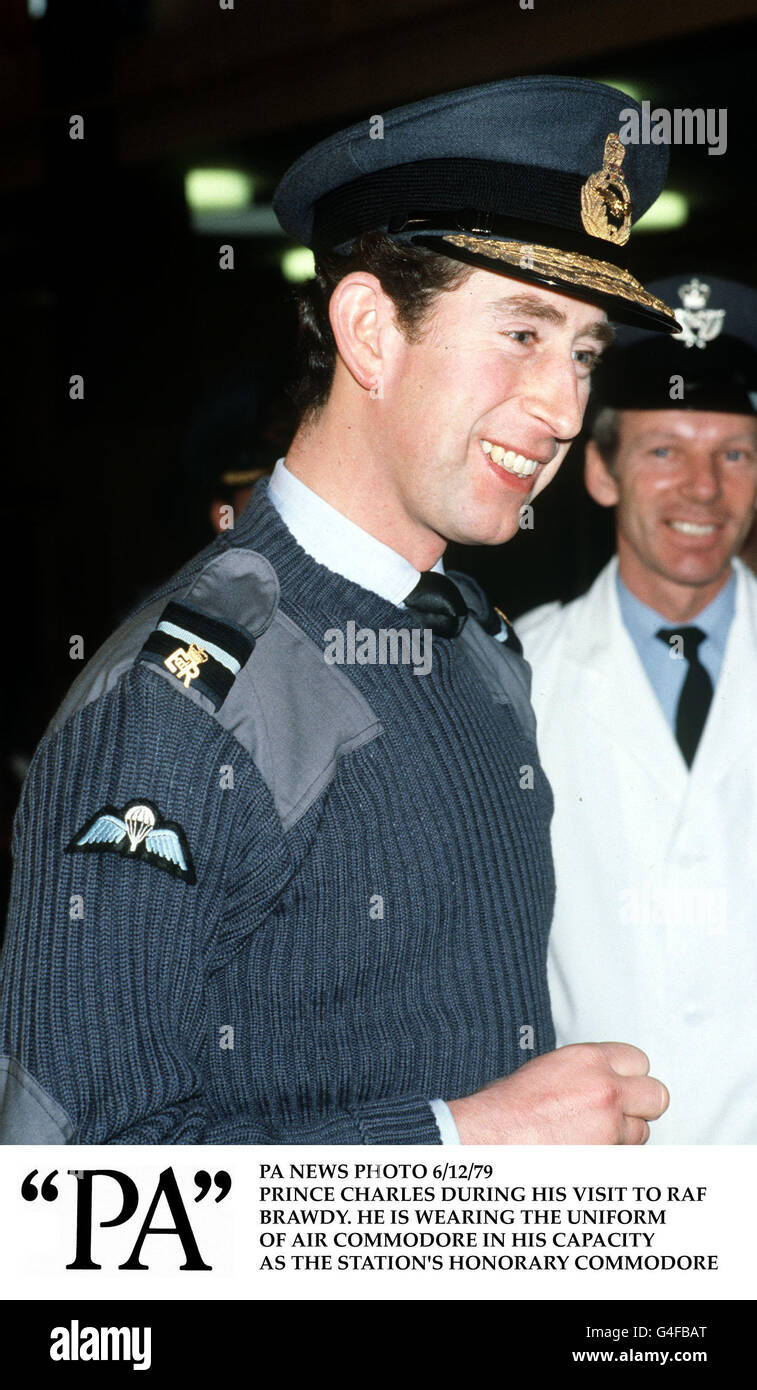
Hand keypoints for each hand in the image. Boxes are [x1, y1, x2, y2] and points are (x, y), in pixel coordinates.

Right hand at [447, 1042, 668, 1143]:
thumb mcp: (550, 1069)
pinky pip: (622, 1157)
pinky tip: (585, 1150)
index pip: (640, 1060)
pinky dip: (609, 1156)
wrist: (488, 1138)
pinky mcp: (606, 1157)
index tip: (624, 1083)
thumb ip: (585, 1072)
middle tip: (623, 1110)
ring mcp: (609, 1127)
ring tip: (591, 1134)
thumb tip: (604, 1080)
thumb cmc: (505, 1109)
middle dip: (642, 1104)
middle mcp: (606, 1090)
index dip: (630, 1075)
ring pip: (642, 1132)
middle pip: (657, 1095)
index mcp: (589, 1060)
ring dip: (623, 1134)